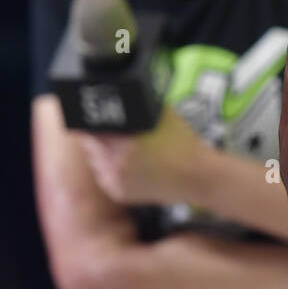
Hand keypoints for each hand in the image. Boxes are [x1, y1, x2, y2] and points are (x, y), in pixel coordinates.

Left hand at [78, 105, 207, 205]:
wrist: (197, 177)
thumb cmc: (182, 142)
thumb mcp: (160, 114)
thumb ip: (135, 108)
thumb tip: (116, 95)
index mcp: (124, 144)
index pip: (90, 129)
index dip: (92, 120)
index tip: (96, 115)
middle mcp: (115, 165)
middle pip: (90, 144)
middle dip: (99, 136)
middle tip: (113, 130)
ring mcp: (115, 181)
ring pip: (95, 160)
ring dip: (102, 152)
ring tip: (123, 147)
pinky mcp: (118, 193)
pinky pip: (103, 175)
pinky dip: (110, 167)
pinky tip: (128, 162)